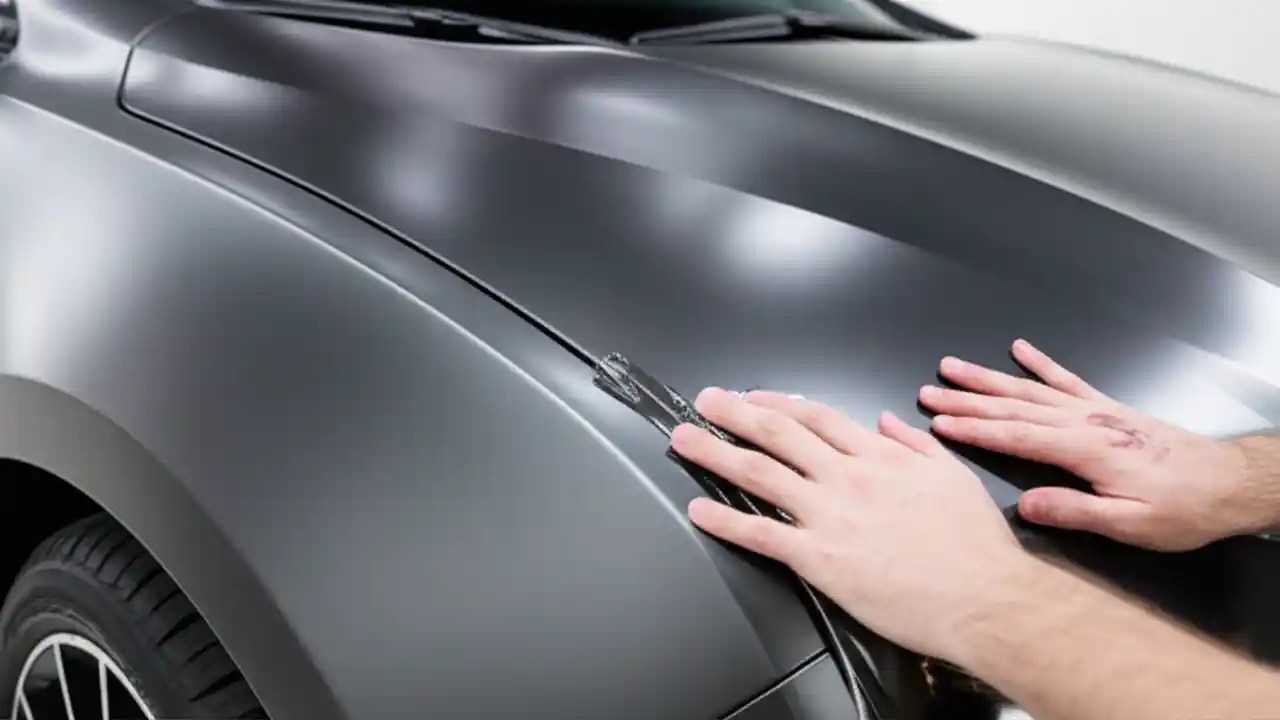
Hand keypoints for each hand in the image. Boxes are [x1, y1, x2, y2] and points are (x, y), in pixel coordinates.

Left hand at [671, 388, 1025, 662]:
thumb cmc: (974, 545)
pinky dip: (725, 521)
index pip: (816, 416)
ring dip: (716, 453)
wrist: (985, 597)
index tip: (753, 395)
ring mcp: (831, 516)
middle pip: (779, 433)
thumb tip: (886, 420)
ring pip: (760, 473)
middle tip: (705, 401)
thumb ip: (914, 443)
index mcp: (879, 457)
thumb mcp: (952, 475)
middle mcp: (848, 478)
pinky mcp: (820, 559)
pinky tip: (699, 509)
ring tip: (685, 440)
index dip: (777, 401)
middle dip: (734, 413)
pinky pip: (762, 534)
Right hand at [920, 339, 1266, 550]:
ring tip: (952, 367)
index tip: (937, 424)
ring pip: (1030, 389)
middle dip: (966, 400)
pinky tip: (1019, 349)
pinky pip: (1067, 379)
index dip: (973, 430)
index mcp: (1087, 450)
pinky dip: (1040, 363)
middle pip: (1013, 407)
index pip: (1016, 437)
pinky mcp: (1108, 407)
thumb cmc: (1183, 509)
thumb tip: (1026, 506)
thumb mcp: (1130, 524)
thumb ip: (1075, 511)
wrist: (1229, 483)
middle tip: (927, 392)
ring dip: (988, 378)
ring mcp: (1096, 409)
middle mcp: (1086, 422)